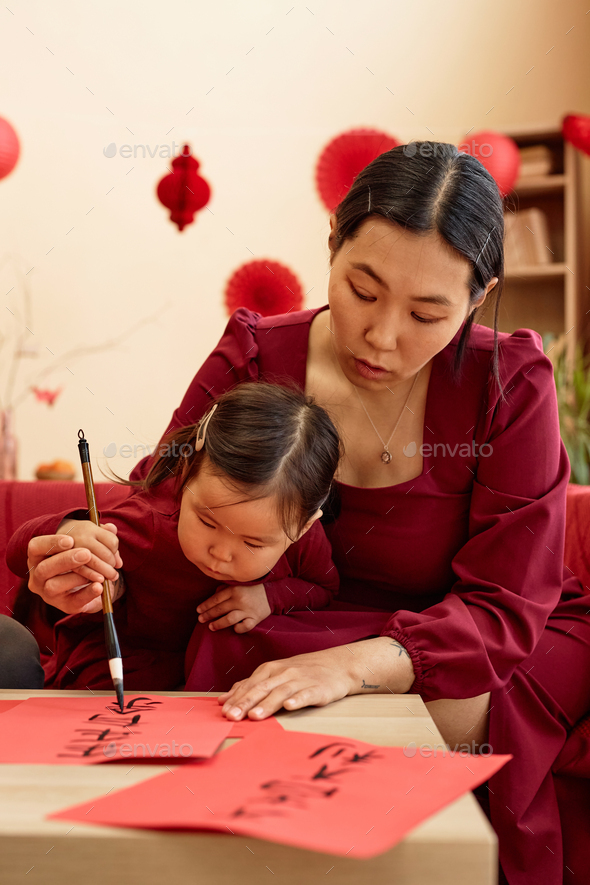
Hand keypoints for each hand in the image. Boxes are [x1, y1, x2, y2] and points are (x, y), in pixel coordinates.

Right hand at [27, 522, 123, 613]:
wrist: (89, 586)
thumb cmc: (82, 561)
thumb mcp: (88, 544)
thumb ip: (98, 535)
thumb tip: (111, 528)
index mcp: (39, 556)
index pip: (35, 547)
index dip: (50, 542)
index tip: (70, 540)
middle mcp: (38, 576)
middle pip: (44, 568)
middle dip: (66, 560)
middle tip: (86, 554)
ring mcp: (48, 593)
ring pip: (53, 586)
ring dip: (77, 577)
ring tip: (98, 574)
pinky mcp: (64, 606)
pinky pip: (73, 601)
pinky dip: (87, 593)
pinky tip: (99, 586)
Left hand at [196, 583, 270, 632]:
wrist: (273, 593)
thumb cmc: (252, 589)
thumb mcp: (238, 585)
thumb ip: (225, 589)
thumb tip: (213, 595)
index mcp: (234, 590)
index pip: (216, 599)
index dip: (205, 605)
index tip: (198, 610)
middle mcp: (240, 600)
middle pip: (220, 609)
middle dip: (208, 615)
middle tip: (200, 620)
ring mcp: (248, 610)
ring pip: (230, 619)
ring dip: (219, 623)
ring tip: (211, 627)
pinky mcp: (255, 618)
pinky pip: (244, 626)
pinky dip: (238, 629)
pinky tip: (234, 629)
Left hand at [217, 646, 357, 719]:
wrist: (337, 665)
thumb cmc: (302, 672)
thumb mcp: (275, 674)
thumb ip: (251, 686)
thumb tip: (225, 700)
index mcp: (271, 670)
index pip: (250, 684)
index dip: (236, 698)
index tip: (223, 712)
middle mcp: (284, 673)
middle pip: (262, 688)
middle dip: (246, 702)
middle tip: (232, 716)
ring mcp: (301, 680)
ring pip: (281, 692)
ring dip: (267, 704)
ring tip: (255, 716)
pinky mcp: (318, 689)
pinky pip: (306, 694)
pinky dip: (297, 700)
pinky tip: (289, 707)